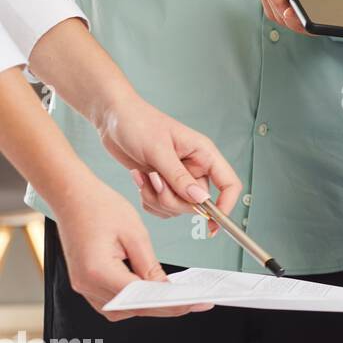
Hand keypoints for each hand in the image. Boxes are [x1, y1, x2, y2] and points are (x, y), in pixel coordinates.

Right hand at [50, 179, 210, 318]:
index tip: (193, 303)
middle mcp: (86, 284)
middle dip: (165, 307)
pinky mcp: (85, 282)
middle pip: (133, 307)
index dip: (170, 304)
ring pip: (123, 309)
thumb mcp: (135, 234)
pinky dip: (134, 299)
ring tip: (177, 297)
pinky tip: (152, 291)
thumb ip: (151, 266)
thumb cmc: (98, 207)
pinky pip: (113, 300)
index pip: (140, 298)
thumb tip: (166, 289)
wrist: (72, 195)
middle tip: (193, 303)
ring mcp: (83, 285)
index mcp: (98, 271)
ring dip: (148, 305)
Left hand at [96, 95, 240, 223]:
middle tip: (154, 182)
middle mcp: (195, 168)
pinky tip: (139, 179)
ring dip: (156, 198)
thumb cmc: (138, 123)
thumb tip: (200, 200)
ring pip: (177, 207)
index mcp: (204, 154)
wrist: (113, 119)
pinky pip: (162, 207)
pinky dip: (148, 199)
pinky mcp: (163, 184)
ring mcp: (178, 177)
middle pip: (197, 202)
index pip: (229, 184)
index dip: (225, 206)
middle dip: (172, 199)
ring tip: (143, 176)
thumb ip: (179, 177)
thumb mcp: (159, 150)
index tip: (213, 223)